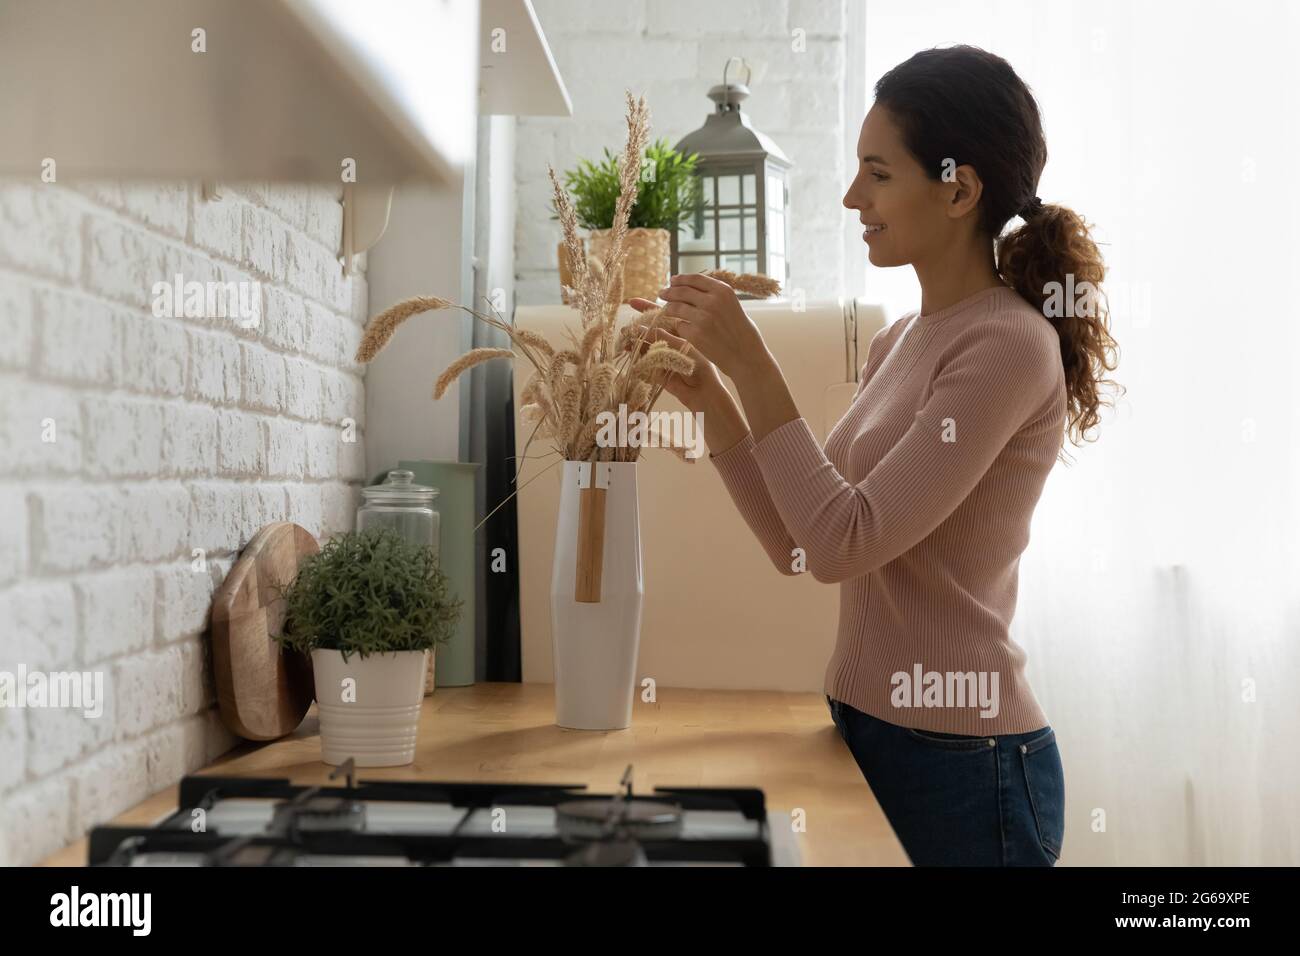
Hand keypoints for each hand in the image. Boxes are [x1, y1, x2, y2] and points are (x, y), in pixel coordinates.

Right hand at [624, 297, 725, 413]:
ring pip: (644, 346)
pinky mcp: (656, 371)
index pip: (661, 317)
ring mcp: (662, 357)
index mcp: (678, 333)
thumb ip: (662, 337)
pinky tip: (629, 353)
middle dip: (636, 328)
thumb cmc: (700, 366)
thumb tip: (641, 327)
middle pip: (649, 331)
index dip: (647, 309)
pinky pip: (643, 362)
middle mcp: (669, 343)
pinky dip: (635, 358)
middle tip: (624, 327)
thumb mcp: (682, 346)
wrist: (703, 391)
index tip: (633, 302)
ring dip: (634, 343)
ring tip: (623, 340)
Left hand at [650, 273, 767, 379]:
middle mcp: (712, 301)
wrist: (746, 355)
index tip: (672, 281)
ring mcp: (702, 318)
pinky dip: (681, 327)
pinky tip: (687, 330)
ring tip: (668, 311)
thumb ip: (713, 295)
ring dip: (669, 309)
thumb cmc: (740, 330)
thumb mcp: (731, 304)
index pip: (695, 279)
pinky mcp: (695, 334)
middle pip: (681, 291)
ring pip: (675, 308)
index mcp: (723, 290)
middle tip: (662, 294)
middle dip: (669, 292)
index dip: (680, 279)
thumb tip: (688, 287)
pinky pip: (680, 326)